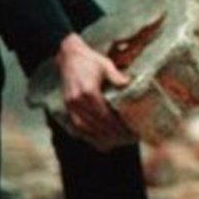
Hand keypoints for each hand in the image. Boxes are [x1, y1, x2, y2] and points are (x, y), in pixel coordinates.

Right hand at [56, 33, 131, 148]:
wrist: (69, 56)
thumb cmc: (90, 60)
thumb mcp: (105, 65)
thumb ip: (116, 76)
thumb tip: (129, 84)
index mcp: (88, 92)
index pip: (104, 115)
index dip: (117, 125)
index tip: (130, 131)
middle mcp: (77, 102)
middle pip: (96, 124)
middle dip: (112, 134)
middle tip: (128, 139)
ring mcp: (70, 106)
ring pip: (84, 129)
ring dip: (100, 137)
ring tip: (116, 143)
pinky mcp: (67, 107)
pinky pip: (76, 126)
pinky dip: (87, 135)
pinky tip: (99, 140)